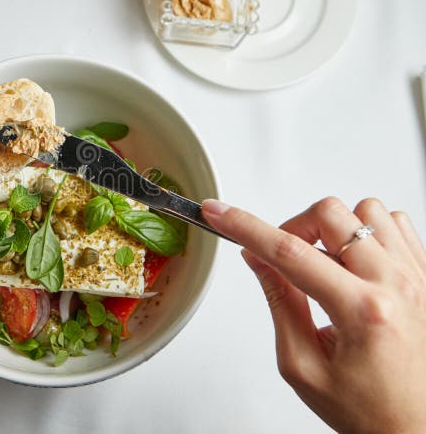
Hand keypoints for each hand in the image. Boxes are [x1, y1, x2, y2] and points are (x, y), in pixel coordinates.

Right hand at [203, 197, 425, 432]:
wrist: (414, 428)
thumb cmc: (364, 408)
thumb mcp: (301, 364)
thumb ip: (280, 301)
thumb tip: (256, 256)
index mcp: (361, 312)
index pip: (289, 253)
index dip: (245, 227)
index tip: (218, 214)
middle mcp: (396, 286)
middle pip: (331, 215)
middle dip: (295, 229)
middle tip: (287, 261)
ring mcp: (418, 277)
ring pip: (366, 210)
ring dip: (335, 230)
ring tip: (329, 266)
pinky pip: (396, 223)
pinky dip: (368, 233)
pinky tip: (357, 263)